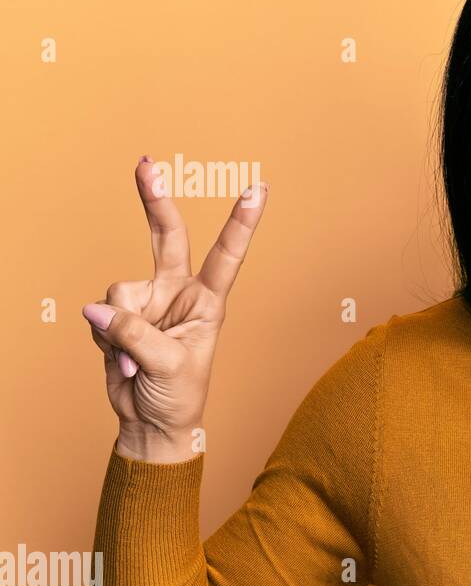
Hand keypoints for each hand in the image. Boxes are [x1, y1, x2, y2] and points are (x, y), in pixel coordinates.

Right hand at [84, 156, 268, 461]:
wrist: (152, 421)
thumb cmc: (179, 395)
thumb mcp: (170, 365)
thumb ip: (135, 335)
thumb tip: (97, 309)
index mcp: (209, 301)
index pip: (228, 255)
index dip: (242, 222)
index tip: (258, 188)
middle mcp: (179, 293)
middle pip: (166, 237)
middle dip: (154, 200)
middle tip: (146, 164)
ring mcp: (147, 302)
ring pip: (118, 291)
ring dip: (119, 330)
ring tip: (136, 361)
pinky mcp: (118, 315)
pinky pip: (100, 315)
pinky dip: (105, 341)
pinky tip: (123, 361)